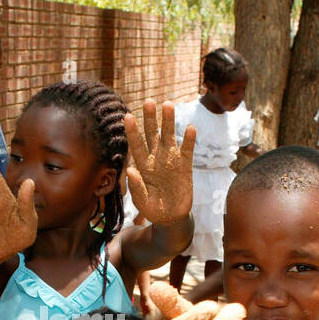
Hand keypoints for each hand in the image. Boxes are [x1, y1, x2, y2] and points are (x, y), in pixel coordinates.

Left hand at [126, 100, 195, 226]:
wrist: (171, 218)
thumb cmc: (152, 209)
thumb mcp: (141, 202)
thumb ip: (136, 187)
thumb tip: (130, 171)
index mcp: (143, 166)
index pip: (136, 145)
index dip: (132, 131)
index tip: (127, 116)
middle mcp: (156, 159)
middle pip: (153, 135)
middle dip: (151, 119)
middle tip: (149, 101)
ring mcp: (171, 161)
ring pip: (169, 137)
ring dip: (169, 122)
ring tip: (168, 104)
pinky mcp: (185, 166)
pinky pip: (187, 150)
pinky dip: (189, 140)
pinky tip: (190, 128)